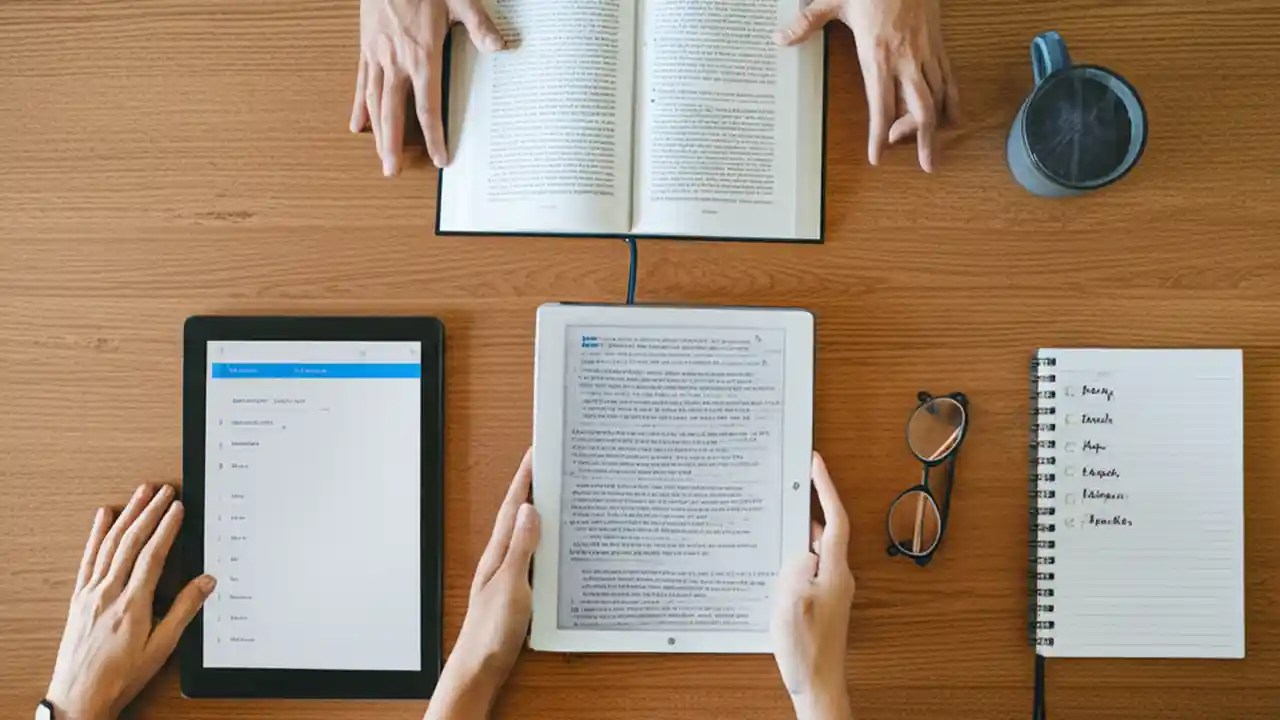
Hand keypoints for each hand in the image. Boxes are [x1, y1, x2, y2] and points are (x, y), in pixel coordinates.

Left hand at [45, 485, 215, 719]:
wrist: (80, 695)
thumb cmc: (120, 676)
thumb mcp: (161, 647)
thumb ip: (184, 610)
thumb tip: (206, 582)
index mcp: (132, 605)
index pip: (152, 556)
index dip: (167, 528)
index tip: (178, 509)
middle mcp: (108, 594)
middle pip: (131, 542)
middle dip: (150, 512)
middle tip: (164, 491)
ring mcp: (90, 593)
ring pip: (110, 545)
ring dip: (127, 515)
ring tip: (141, 494)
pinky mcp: (79, 597)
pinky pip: (89, 559)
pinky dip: (97, 535)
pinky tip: (103, 517)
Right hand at [350, 0, 504, 174]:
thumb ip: (479, 26)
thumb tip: (501, 47)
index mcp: (422, 55)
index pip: (428, 107)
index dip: (433, 136)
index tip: (439, 158)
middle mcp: (396, 61)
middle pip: (393, 113)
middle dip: (393, 145)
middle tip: (392, 172)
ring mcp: (377, 55)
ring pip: (374, 102)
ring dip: (376, 133)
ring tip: (380, 157)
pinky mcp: (366, 46)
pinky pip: (361, 81)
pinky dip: (359, 105)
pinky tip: (357, 125)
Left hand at [426, 450, 539, 719]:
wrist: (480, 667)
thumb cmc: (491, 630)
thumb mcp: (510, 585)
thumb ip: (521, 548)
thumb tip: (529, 509)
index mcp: (498, 553)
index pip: (513, 507)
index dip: (524, 479)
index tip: (536, 452)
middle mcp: (502, 559)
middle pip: (520, 517)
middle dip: (535, 490)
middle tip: (554, 466)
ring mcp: (509, 575)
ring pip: (529, 536)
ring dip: (542, 515)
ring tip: (562, 496)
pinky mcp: (518, 592)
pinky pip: (536, 558)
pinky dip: (547, 544)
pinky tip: (559, 547)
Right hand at [772, 453, 855, 719]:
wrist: (817, 686)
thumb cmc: (805, 650)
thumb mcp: (791, 602)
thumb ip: (795, 567)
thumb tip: (799, 549)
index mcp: (835, 572)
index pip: (835, 518)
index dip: (825, 487)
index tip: (815, 462)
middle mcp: (838, 577)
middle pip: (826, 531)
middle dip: (809, 505)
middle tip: (790, 482)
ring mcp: (831, 590)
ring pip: (816, 550)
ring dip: (799, 533)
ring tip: (776, 518)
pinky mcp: (823, 602)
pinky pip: (810, 568)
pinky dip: (794, 557)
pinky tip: (776, 561)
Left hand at [778, 0, 959, 171]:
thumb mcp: (832, 0)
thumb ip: (807, 23)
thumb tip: (779, 38)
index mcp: (877, 55)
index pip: (881, 105)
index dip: (880, 134)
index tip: (878, 156)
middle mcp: (905, 61)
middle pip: (920, 109)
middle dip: (922, 140)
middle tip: (924, 166)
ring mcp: (925, 53)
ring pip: (938, 97)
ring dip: (939, 127)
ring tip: (935, 153)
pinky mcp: (937, 43)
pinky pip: (949, 77)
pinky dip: (953, 99)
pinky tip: (955, 118)